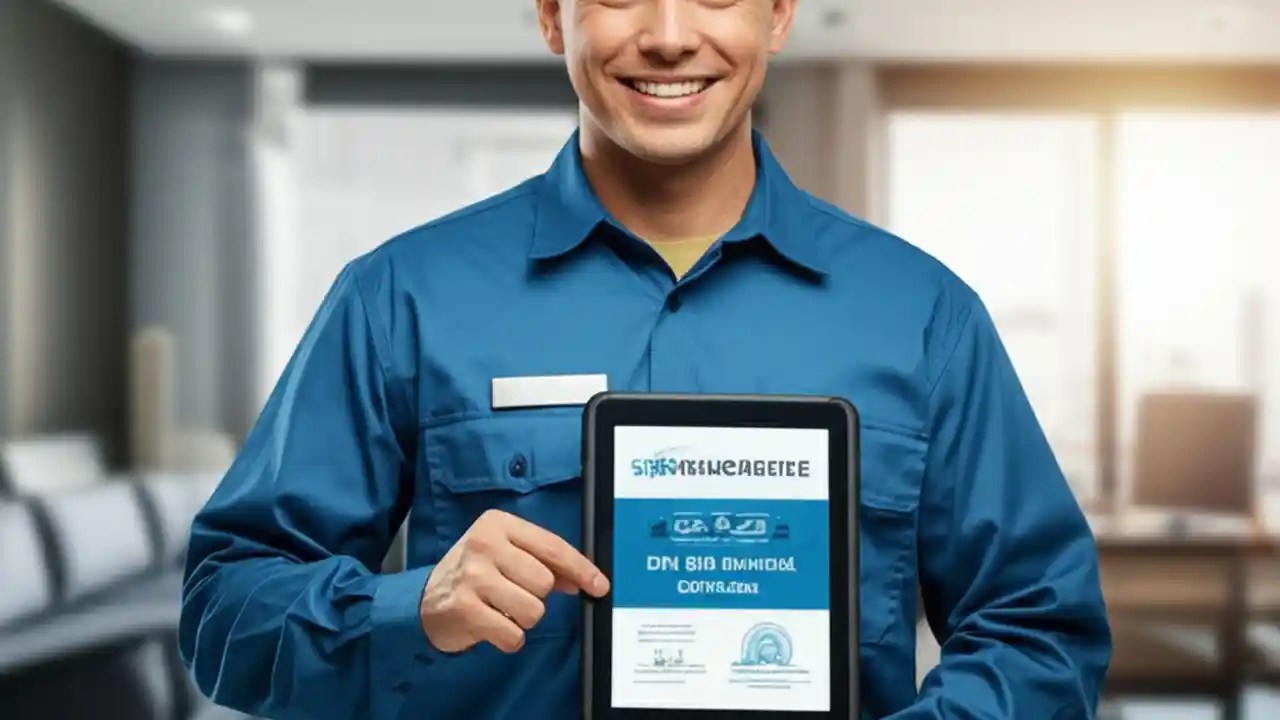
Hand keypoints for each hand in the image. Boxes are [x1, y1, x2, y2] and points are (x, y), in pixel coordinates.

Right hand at [419, 509, 608, 653]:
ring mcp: (472, 577)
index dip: (581, 569)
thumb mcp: (505, 554)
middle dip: (537, 596)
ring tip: (501, 609)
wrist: (424, 601)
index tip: (599, 585)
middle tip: (514, 593)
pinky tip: (492, 625)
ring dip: (523, 619)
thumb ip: (543, 561)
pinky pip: (513, 635)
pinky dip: (509, 638)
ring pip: (533, 610)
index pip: (552, 547)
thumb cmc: (474, 573)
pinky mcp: (464, 609)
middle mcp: (484, 545)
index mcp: (498, 524)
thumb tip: (583, 580)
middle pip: (545, 582)